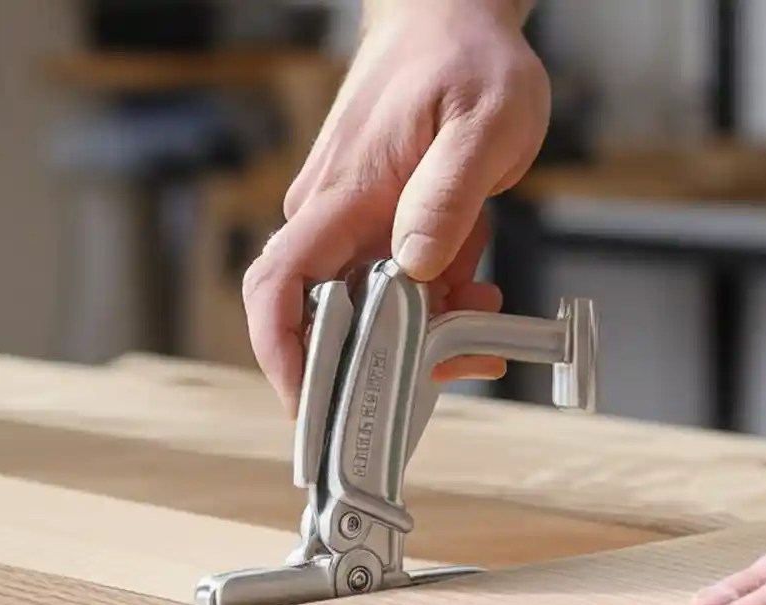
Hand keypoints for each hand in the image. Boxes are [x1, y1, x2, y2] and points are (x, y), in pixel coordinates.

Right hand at [242, 0, 548, 413]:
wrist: (450, 18)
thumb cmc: (465, 59)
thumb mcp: (484, 123)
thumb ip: (450, 195)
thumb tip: (416, 267)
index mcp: (346, 193)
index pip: (281, 284)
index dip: (284, 353)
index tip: (312, 404)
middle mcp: (335, 213)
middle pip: (333, 315)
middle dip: (389, 357)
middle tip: (458, 359)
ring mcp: (353, 219)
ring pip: (374, 306)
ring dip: (427, 326)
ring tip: (483, 308)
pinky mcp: (377, 221)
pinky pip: (396, 283)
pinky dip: (436, 300)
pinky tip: (475, 284)